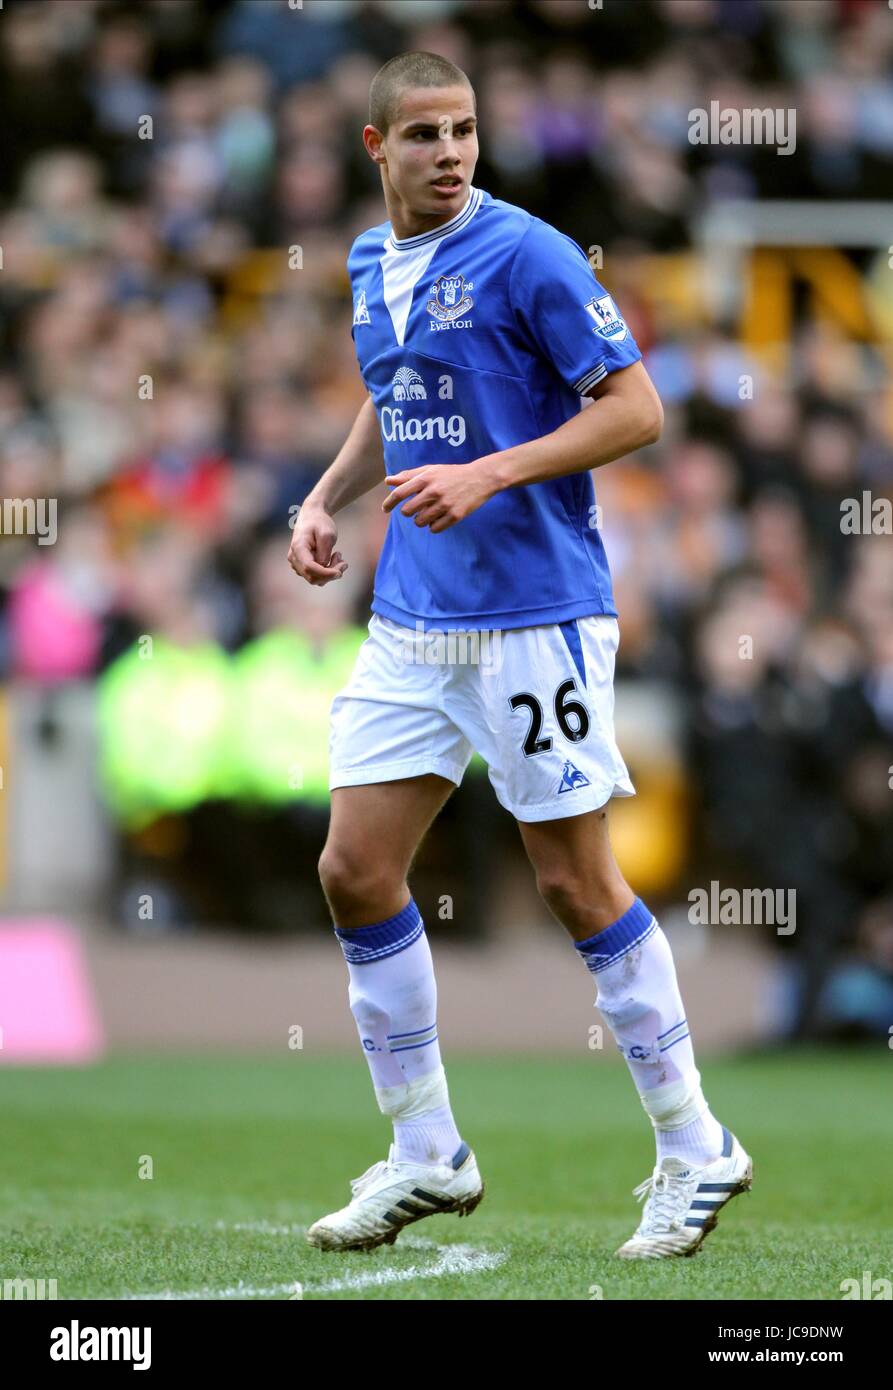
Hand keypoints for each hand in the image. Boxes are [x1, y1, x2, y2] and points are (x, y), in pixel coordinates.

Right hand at [287, 505, 347, 584]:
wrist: (312, 516)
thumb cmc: (319, 522)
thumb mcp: (327, 534)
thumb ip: (325, 552)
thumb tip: (324, 567)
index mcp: (298, 547)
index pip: (309, 568)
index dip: (325, 573)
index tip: (340, 571)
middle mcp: (294, 558)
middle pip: (312, 577)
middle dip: (331, 574)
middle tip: (344, 563)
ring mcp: (297, 563)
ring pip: (315, 579)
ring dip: (330, 572)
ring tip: (338, 556)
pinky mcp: (302, 566)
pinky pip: (316, 576)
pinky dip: (327, 571)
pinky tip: (333, 558)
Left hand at [382, 461, 496, 532]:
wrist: (481, 478)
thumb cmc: (452, 473)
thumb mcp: (431, 470)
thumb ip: (409, 476)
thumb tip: (388, 481)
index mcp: (426, 478)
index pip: (400, 493)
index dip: (389, 503)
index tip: (385, 509)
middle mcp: (434, 491)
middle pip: (407, 511)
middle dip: (407, 512)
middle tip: (414, 509)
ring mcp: (445, 504)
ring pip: (420, 522)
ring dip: (420, 520)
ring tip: (428, 513)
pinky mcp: (455, 515)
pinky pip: (434, 529)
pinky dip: (433, 526)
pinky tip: (438, 518)